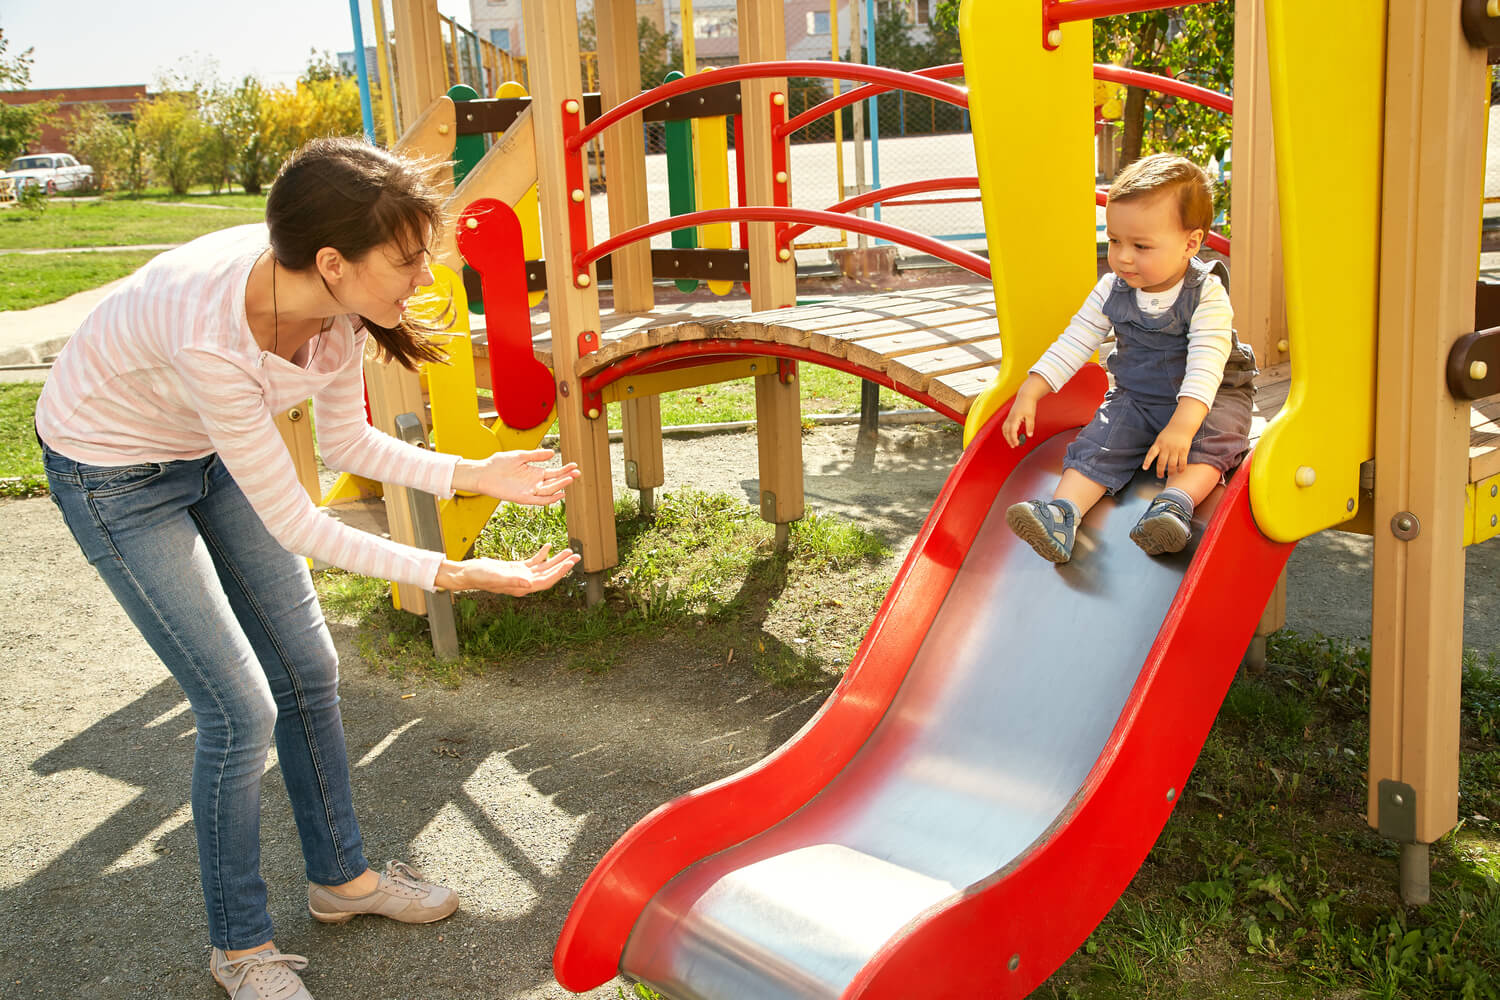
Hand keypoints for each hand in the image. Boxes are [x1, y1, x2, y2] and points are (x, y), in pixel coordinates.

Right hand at [434, 544, 579, 594]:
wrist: (467, 573)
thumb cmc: (479, 577)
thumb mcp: (496, 577)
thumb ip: (514, 580)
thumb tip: (530, 584)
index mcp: (522, 587)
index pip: (546, 581)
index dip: (559, 573)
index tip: (570, 563)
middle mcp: (524, 582)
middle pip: (548, 574)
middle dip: (563, 565)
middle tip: (576, 555)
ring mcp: (521, 575)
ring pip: (543, 567)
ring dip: (556, 559)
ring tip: (569, 551)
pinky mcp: (516, 568)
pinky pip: (533, 561)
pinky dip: (542, 554)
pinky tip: (549, 546)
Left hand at [453, 449, 580, 504]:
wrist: (484, 472)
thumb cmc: (499, 463)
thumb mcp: (520, 456)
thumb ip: (536, 455)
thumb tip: (552, 453)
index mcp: (535, 473)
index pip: (554, 473)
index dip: (565, 470)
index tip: (574, 466)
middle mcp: (534, 483)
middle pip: (554, 482)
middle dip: (566, 478)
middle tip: (577, 473)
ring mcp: (529, 491)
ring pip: (549, 491)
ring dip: (560, 486)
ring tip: (570, 479)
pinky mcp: (523, 497)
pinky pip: (539, 500)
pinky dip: (550, 498)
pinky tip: (559, 494)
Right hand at [1002, 375, 1050, 446]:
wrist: (1026, 395)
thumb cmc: (1028, 404)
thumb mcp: (1031, 416)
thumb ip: (1030, 426)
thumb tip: (1029, 435)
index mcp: (1014, 418)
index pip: (1011, 431)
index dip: (1013, 439)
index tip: (1017, 444)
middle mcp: (1010, 418)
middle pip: (1006, 431)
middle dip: (1009, 439)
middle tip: (1014, 446)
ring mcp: (1009, 417)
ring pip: (1004, 429)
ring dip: (1007, 436)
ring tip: (1011, 442)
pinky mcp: (1010, 416)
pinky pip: (1005, 425)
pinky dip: (1007, 431)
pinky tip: (1011, 434)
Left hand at [1143, 425, 1193, 477]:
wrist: (1182, 425)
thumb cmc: (1169, 433)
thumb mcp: (1160, 438)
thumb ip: (1157, 448)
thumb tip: (1152, 459)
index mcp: (1158, 444)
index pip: (1151, 454)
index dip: (1147, 461)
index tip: (1144, 468)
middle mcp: (1166, 447)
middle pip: (1161, 462)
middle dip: (1160, 471)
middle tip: (1160, 476)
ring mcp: (1175, 449)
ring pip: (1172, 464)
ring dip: (1170, 471)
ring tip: (1170, 474)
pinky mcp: (1184, 450)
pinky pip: (1182, 462)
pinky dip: (1181, 468)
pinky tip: (1180, 471)